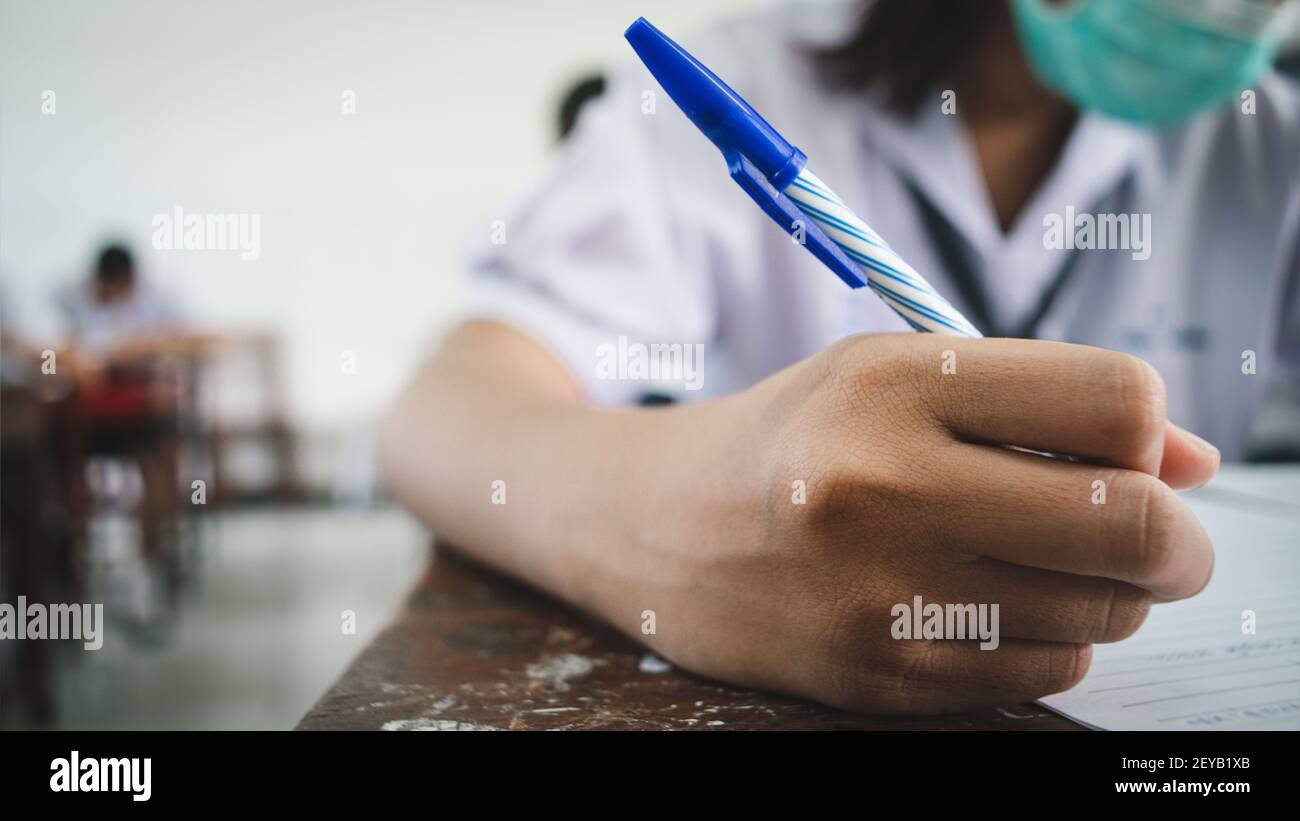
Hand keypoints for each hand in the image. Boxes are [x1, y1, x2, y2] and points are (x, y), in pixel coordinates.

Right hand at [628, 334, 1217, 713]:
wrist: (657, 526)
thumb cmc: (796, 440)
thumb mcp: (898, 377)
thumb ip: (1047, 406)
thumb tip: (1194, 464)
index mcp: (893, 383)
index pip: (1116, 402)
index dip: (1149, 431)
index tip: (1129, 453)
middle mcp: (883, 485)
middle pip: (1134, 521)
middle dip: (1176, 538)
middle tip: (1158, 538)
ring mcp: (879, 593)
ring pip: (1102, 612)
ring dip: (1108, 593)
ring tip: (1052, 566)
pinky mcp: (877, 676)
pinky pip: (1044, 671)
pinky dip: (1049, 642)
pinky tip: (994, 608)